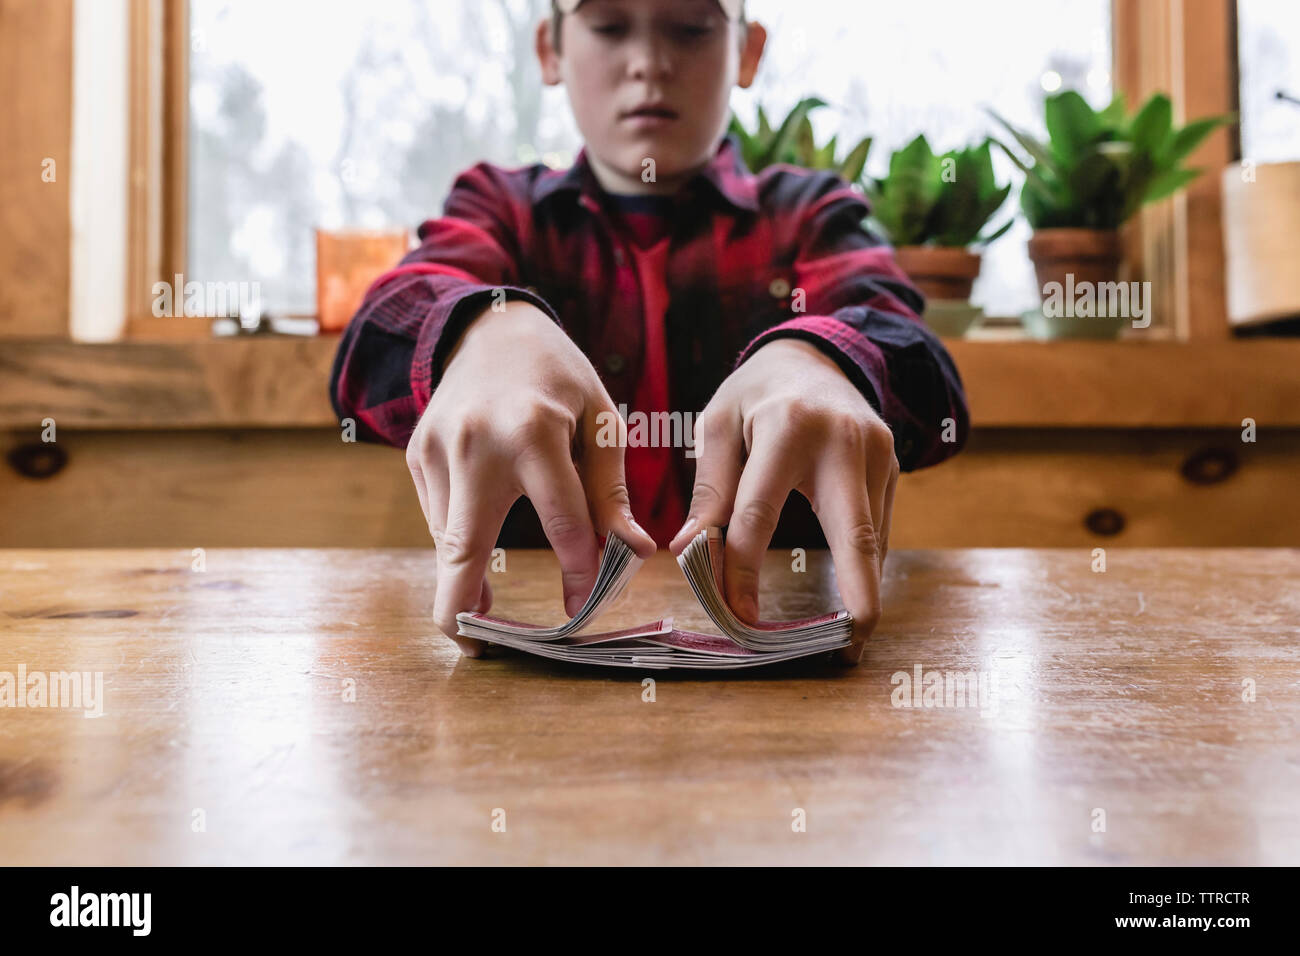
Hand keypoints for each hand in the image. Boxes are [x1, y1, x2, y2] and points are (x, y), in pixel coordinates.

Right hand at [407, 300, 655, 654]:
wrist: (489, 328)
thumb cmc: (558, 378)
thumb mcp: (600, 421)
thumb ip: (611, 491)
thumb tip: (632, 551)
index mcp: (534, 431)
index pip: (562, 524)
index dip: (579, 575)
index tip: (585, 608)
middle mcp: (475, 444)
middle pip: (462, 549)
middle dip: (463, 608)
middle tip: (476, 649)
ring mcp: (436, 450)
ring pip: (450, 539)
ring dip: (470, 572)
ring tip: (489, 599)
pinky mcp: (415, 455)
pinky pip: (440, 516)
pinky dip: (462, 535)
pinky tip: (481, 525)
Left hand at [669, 338, 897, 663]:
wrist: (814, 354)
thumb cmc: (756, 393)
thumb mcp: (719, 425)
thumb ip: (711, 487)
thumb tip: (690, 549)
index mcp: (789, 426)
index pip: (761, 513)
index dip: (745, 569)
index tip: (735, 613)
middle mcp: (845, 440)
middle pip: (855, 533)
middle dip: (857, 595)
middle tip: (848, 648)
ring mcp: (878, 452)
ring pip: (872, 536)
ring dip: (859, 588)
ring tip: (843, 638)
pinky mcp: (892, 464)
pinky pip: (876, 524)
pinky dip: (861, 562)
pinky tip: (849, 595)